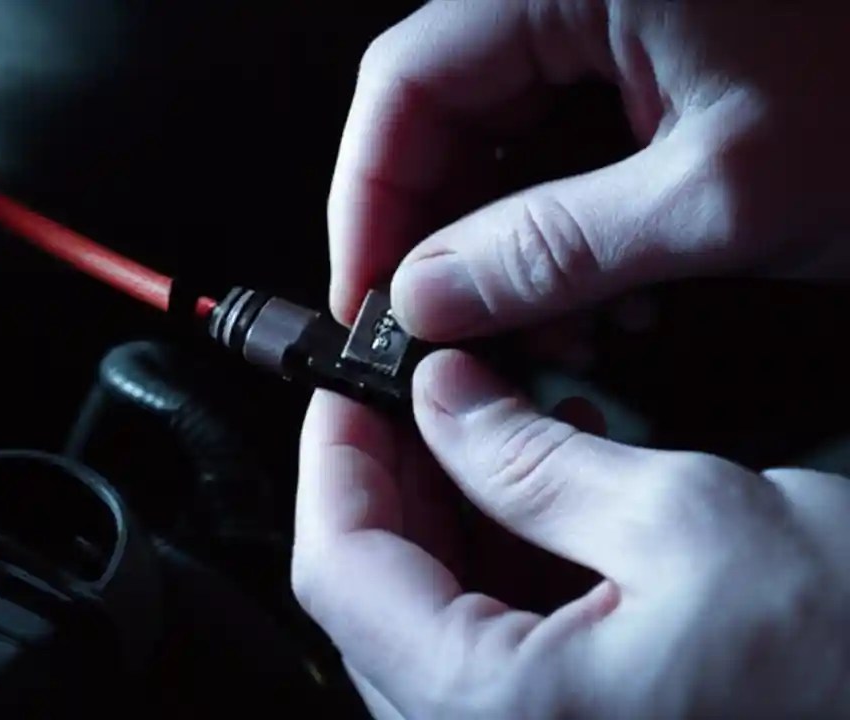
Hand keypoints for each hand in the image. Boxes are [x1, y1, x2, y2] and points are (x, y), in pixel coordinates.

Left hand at [293, 351, 849, 718]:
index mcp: (495, 710)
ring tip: (497, 426)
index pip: (340, 568)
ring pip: (430, 613)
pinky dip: (501, 560)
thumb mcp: (688, 520)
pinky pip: (492, 644)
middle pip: (378, 591)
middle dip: (395, 475)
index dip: (335, 458)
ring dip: (451, 511)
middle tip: (424, 391)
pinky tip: (544, 490)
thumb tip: (442, 398)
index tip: (346, 386)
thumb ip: (532, 457)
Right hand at [329, 0, 849, 338]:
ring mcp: (613, 21)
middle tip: (446, 330)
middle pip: (443, 111)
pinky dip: (557, 224)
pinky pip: (558, 141)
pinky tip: (589, 292)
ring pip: (497, 135)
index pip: (408, 82)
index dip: (371, 198)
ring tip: (541, 328)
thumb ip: (552, 249)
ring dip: (502, 243)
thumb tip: (430, 295)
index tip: (369, 293)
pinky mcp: (648, 57)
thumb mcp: (719, 198)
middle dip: (441, 234)